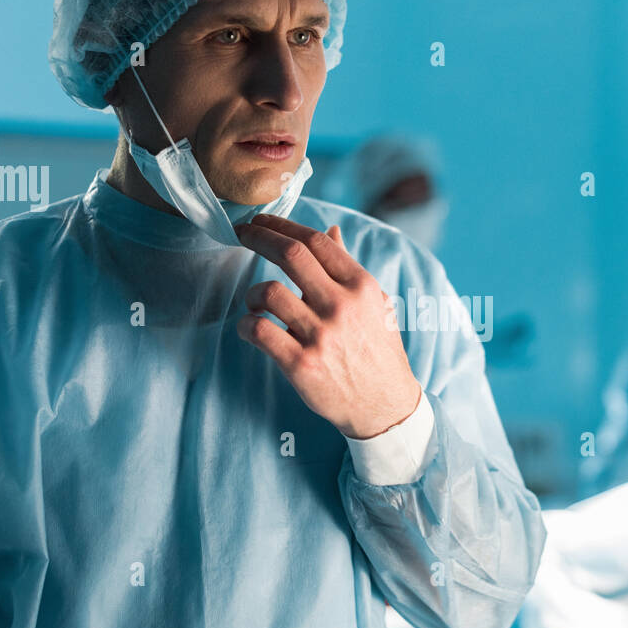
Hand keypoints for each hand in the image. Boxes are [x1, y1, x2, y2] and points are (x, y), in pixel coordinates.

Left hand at [235, 215, 421, 438]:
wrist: (385, 405)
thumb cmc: (378, 351)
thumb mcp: (375, 304)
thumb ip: (348, 267)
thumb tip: (331, 230)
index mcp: (361, 286)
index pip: (316, 241)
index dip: (282, 224)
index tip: (262, 221)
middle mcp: (341, 306)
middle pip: (290, 255)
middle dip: (258, 236)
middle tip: (242, 233)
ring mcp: (321, 336)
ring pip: (269, 293)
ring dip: (253, 293)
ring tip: (256, 302)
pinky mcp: (301, 364)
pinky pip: (259, 331)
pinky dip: (246, 325)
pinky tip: (250, 327)